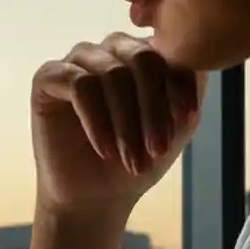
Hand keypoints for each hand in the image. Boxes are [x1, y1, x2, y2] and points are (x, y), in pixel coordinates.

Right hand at [30, 31, 205, 220]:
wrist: (95, 197)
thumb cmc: (137, 159)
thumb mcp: (176, 122)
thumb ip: (190, 85)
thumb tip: (202, 56)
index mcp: (141, 54)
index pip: (168, 51)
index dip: (179, 85)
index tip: (187, 121)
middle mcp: (109, 50)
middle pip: (141, 58)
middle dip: (154, 106)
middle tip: (158, 148)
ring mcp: (76, 61)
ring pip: (112, 73)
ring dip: (127, 120)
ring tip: (134, 158)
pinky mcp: (47, 78)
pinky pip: (79, 85)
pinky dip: (97, 121)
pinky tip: (104, 149)